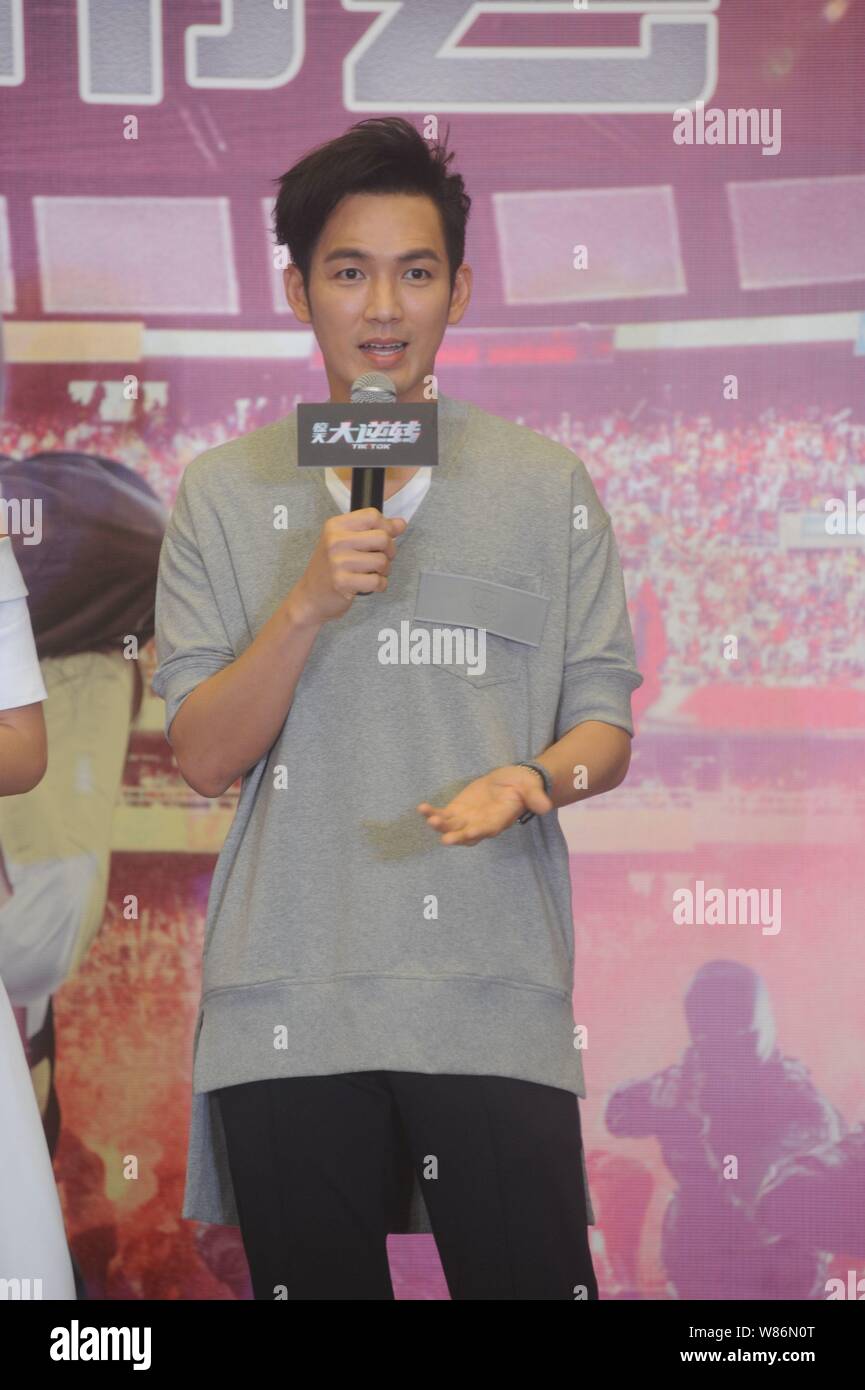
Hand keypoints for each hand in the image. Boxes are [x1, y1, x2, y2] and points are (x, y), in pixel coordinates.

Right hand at [292, 507, 407, 624]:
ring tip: (373, 572)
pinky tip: (370, 584)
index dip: (387, 527)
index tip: (385, 538)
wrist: (310, 596)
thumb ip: (373, 530)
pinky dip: (380, 585)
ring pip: (382, 561)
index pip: (373, 516)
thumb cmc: (330, 568)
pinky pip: (377, 581)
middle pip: (383, 537)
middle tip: (381, 558)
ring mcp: (338, 562)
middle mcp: (335, 541)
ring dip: (384, 570)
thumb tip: (401, 523)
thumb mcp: (346, 542)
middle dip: (390, 551)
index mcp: (335, 526)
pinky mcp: (343, 582)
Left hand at [417, 764, 553, 846]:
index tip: (467, 834)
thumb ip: (535, 798)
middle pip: (467, 834)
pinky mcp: (458, 811)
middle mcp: (482, 824)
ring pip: (452, 827)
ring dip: (440, 825)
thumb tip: (546, 807)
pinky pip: (443, 815)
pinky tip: (421, 808)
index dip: (478, 832)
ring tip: (429, 817)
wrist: (511, 781)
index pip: (489, 829)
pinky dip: (432, 813)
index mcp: (500, 819)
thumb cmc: (523, 784)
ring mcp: (468, 819)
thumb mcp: (531, 787)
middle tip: (445, 839)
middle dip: (456, 836)